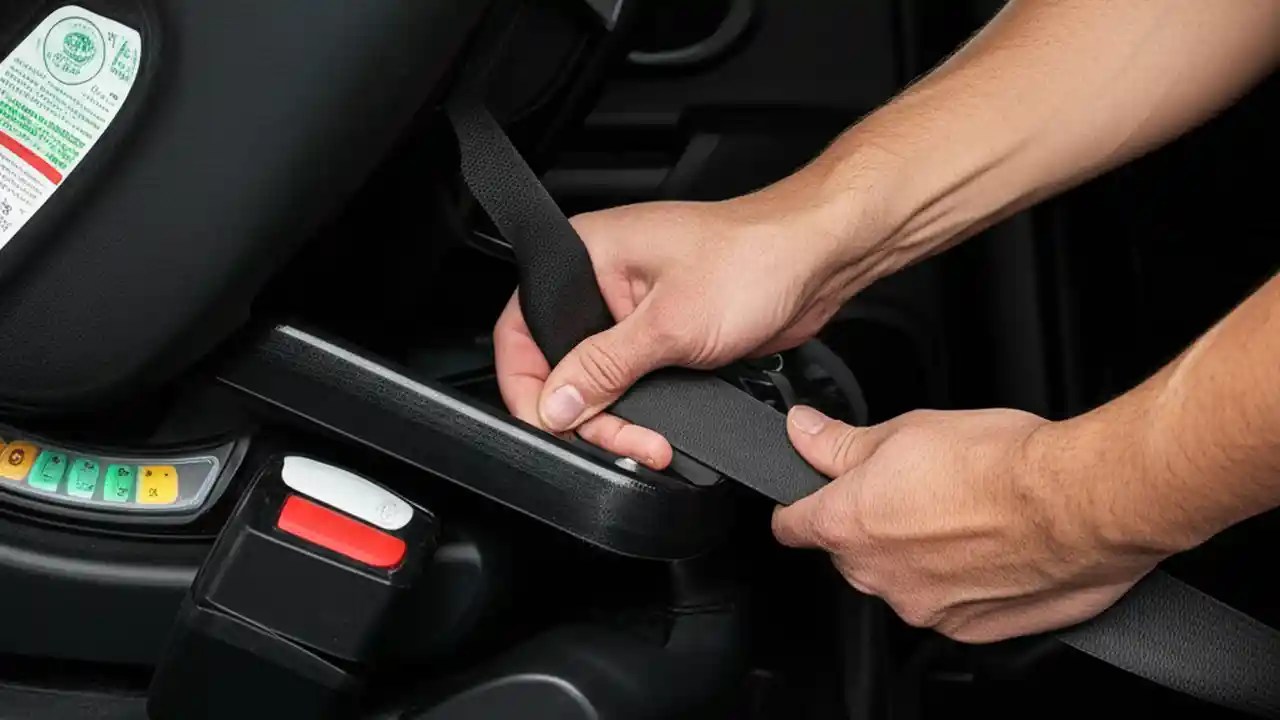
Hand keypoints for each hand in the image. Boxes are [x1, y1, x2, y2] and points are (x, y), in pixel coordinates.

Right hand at [494, 193, 865, 468]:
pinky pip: (634, 385)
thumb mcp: (669, 323)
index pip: (522, 330)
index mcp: (584, 255)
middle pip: (561, 366)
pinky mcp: (663, 336)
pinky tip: (661, 433)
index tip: (551, 425)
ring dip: (620, 420)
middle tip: (621, 440)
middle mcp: (602, 281)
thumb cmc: (752, 256)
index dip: (529, 386)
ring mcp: (633, 310)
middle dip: (587, 415)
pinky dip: (645, 413)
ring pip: (599, 383)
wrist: (817, 259)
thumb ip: (604, 367)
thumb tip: (556, 404)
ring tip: (649, 444)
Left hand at [771, 405, 1166, 643]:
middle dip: (871, 524)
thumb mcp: (906, 429)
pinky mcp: (968, 630)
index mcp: (848, 523)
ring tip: (964, 514)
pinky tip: (991, 548)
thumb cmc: (999, 463)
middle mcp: (877, 575)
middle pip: (850, 553)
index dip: (798, 508)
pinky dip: (960, 581)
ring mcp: (922, 607)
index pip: (791, 526)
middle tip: (916, 489)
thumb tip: (802, 430)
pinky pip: (948, 604)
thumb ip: (840, 442)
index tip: (809, 499)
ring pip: (900, 579)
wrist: (1078, 504)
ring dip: (918, 554)